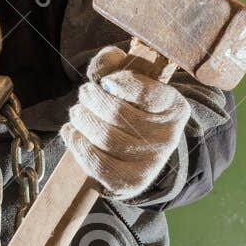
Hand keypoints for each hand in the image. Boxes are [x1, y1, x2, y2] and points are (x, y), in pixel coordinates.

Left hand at [64, 44, 189, 198]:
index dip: (122, 84)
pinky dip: (78, 144)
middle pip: (117, 114)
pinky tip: (72, 132)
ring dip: (82, 120)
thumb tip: (106, 63)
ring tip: (77, 113)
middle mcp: (168, 137)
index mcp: (174, 107)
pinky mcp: (132, 182)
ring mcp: (151, 163)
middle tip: (84, 94)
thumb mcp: (130, 81)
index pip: (148, 94)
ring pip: (105, 138)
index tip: (106, 81)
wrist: (137, 154)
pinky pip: (97, 164)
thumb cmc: (131, 108)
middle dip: (92, 100)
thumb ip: (115, 63)